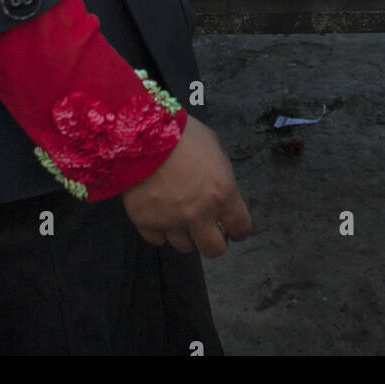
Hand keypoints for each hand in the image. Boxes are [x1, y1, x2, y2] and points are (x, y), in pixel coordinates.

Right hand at [121, 117, 251, 257]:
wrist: (143, 134)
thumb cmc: (183, 135)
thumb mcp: (215, 149)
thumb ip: (220, 176)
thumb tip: (220, 192)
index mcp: (222, 193)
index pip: (241, 228)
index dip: (239, 230)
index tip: (234, 229)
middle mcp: (199, 214)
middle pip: (214, 250)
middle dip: (214, 241)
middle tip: (208, 229)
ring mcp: (171, 221)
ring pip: (184, 247)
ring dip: (186, 235)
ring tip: (181, 218)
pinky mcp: (146, 222)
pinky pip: (157, 239)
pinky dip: (160, 230)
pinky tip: (160, 215)